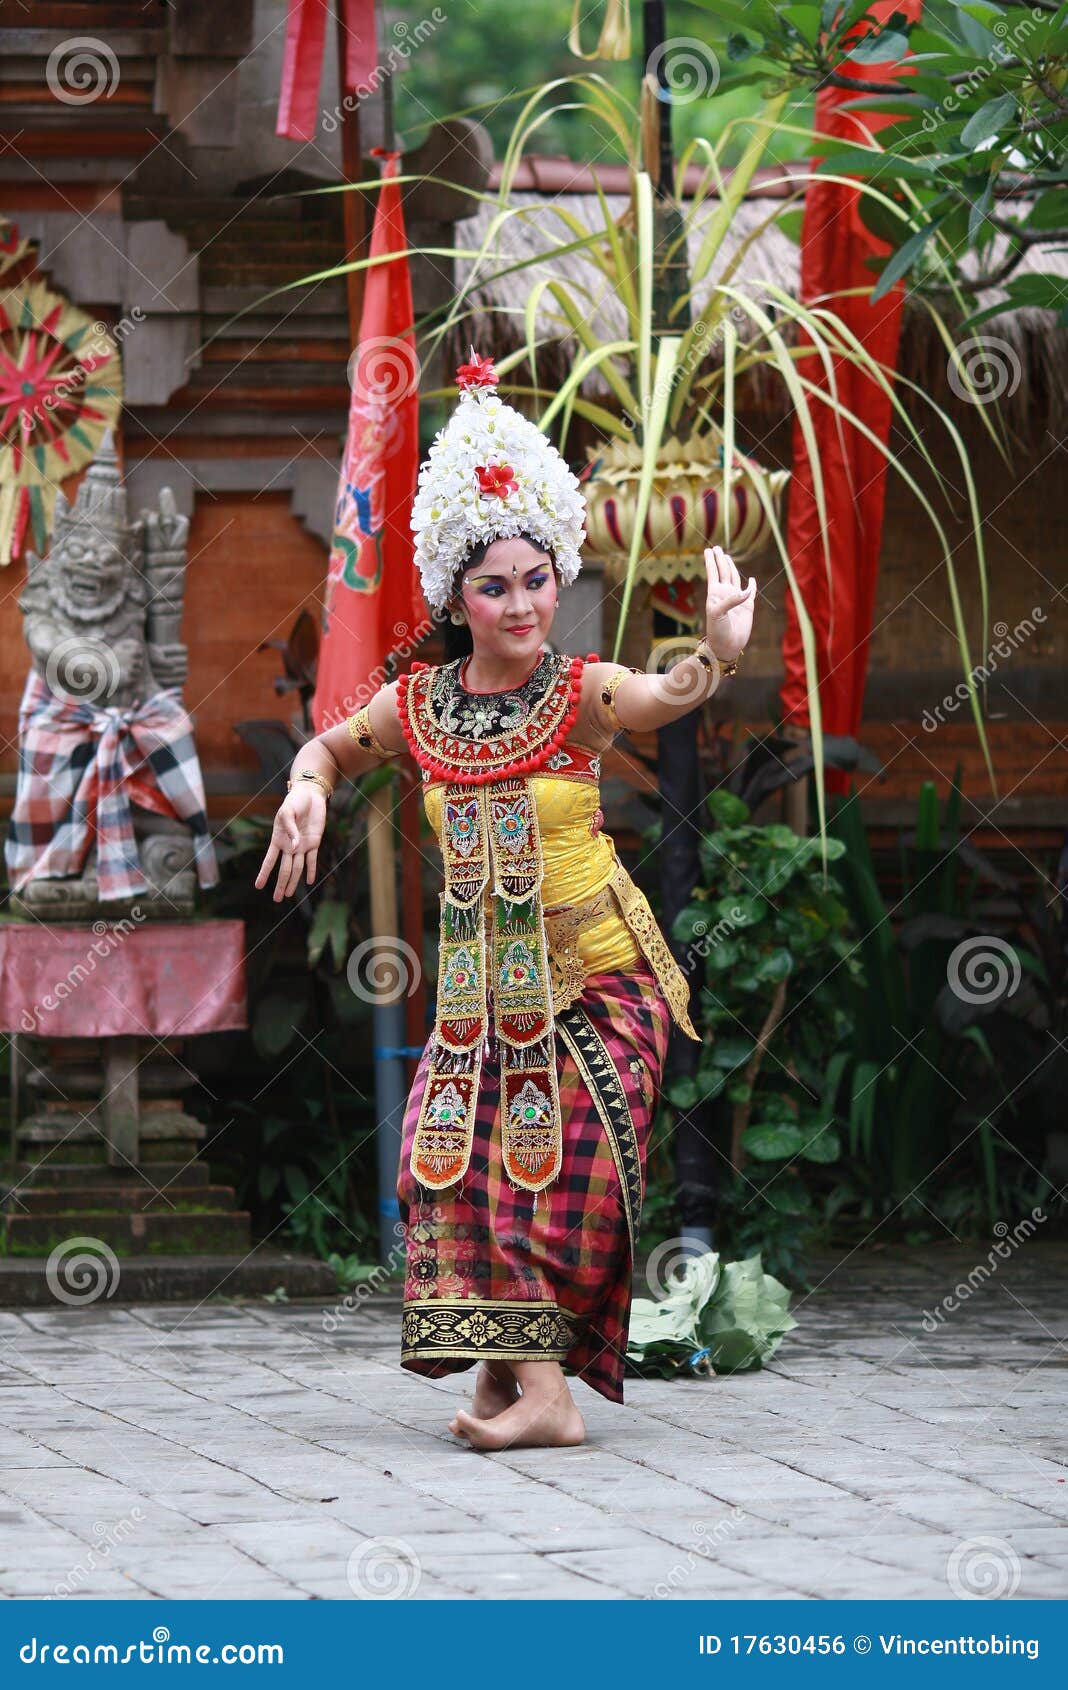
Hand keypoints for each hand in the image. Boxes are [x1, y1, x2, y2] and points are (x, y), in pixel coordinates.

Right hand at [254, 785, 326, 900]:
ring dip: (293, 881)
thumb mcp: (287, 813)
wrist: (309, 795)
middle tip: (277, 899)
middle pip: (284, 869)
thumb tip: (294, 847)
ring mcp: (301, 846)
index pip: (269, 860)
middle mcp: (289, 846)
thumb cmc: (294, 802)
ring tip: (289, 895)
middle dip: (280, 884)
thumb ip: (289, 830)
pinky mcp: (314, 842)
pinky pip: (312, 859)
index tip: (258, 886)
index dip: (264, 873)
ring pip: (297, 868)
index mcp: (278, 839)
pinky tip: (309, 881)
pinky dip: (311, 870)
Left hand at [704, 545, 755, 661]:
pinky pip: (751, 593)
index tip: (708, 550)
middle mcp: (725, 594)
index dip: (711, 561)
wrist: (726, 646)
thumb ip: (731, 600)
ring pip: (734, 579)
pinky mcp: (748, 607)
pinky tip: (751, 580)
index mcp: (715, 594)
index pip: (713, 572)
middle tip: (717, 548)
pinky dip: (751, 586)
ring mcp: (736, 600)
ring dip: (731, 568)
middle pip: (723, 572)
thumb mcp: (718, 614)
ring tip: (727, 558)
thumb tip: (746, 589)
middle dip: (721, 560)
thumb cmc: (717, 631)